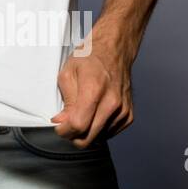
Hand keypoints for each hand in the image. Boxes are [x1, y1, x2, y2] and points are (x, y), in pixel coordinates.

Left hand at [51, 27, 135, 147]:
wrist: (114, 51)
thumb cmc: (90, 58)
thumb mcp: (68, 73)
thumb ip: (65, 101)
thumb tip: (62, 122)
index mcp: (94, 89)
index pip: (78, 125)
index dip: (64, 131)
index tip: (59, 128)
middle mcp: (112, 102)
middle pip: (89, 137)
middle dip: (73, 135)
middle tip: (66, 124)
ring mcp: (122, 110)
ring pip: (99, 138)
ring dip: (86, 132)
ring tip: (81, 114)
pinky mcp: (128, 115)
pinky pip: (109, 133)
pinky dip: (99, 129)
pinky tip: (94, 115)